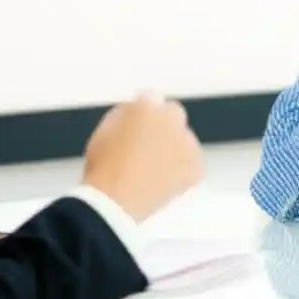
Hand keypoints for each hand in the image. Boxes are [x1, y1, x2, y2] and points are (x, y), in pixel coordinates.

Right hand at [82, 93, 204, 222]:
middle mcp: (171, 117)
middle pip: (173, 115)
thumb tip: (134, 115)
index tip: (139, 125)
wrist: (115, 200)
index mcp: (145, 105)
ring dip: (175, 149)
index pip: (151, 98)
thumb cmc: (102, 168)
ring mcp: (187, 141)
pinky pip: (193, 165)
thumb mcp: (103, 132)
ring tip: (154, 171)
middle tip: (148, 148)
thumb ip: (123, 117)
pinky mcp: (196, 166)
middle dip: (164, 127)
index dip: (144, 114)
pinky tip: (164, 182)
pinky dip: (184, 172)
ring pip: (185, 140)